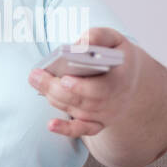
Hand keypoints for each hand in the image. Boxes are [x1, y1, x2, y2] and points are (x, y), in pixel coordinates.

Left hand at [27, 27, 141, 137]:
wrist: (130, 77)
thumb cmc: (116, 56)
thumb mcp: (113, 39)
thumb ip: (98, 36)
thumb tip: (79, 44)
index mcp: (122, 78)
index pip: (102, 87)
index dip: (82, 87)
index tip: (65, 80)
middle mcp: (115, 99)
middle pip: (83, 100)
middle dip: (56, 88)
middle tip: (36, 75)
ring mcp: (106, 113)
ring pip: (76, 110)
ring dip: (53, 97)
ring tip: (36, 81)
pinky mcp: (97, 123)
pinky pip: (82, 130)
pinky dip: (66, 129)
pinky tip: (50, 125)